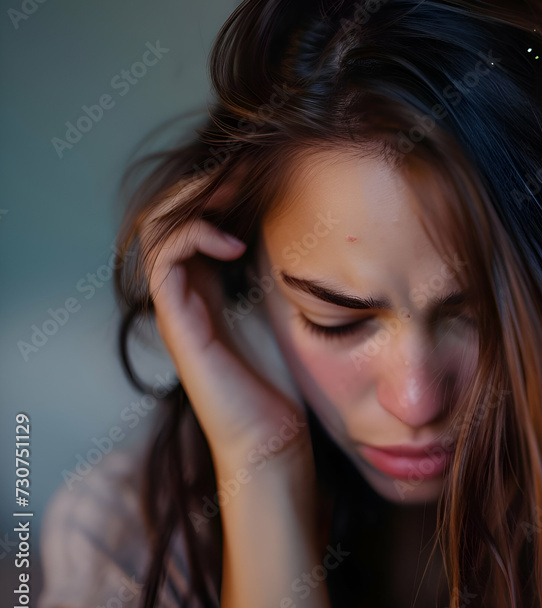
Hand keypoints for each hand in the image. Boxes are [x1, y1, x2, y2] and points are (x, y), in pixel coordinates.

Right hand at [140, 176, 309, 474]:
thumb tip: (314, 229)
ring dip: (195, 199)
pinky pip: (164, 261)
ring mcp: (179, 306)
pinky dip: (193, 237)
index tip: (262, 168)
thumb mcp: (290, 311)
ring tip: (234, 190)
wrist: (275, 441)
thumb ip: (284, 273)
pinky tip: (232, 243)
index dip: (221, 184)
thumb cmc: (288, 382)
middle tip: (245, 166)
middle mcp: (190, 289)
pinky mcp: (178, 324)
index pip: (198, 214)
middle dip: (206, 180)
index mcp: (213, 284)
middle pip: (173, 211)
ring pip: (160, 227)